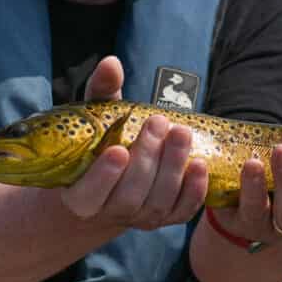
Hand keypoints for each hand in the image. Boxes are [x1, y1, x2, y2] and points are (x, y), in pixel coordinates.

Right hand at [60, 56, 209, 226]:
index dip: (103, 177)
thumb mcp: (97, 116)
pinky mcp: (166, 217)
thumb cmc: (102, 140)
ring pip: (158, 203)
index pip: (88, 195)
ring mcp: (140, 218)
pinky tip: (201, 164)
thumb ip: (102, 92)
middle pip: (130, 195)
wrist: (118, 176)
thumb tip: (112, 63)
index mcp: (80, 195)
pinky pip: (182, 211)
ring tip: (181, 133)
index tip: (119, 150)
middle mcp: (110, 212)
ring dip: (173, 168)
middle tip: (159, 122)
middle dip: (147, 158)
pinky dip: (194, 191)